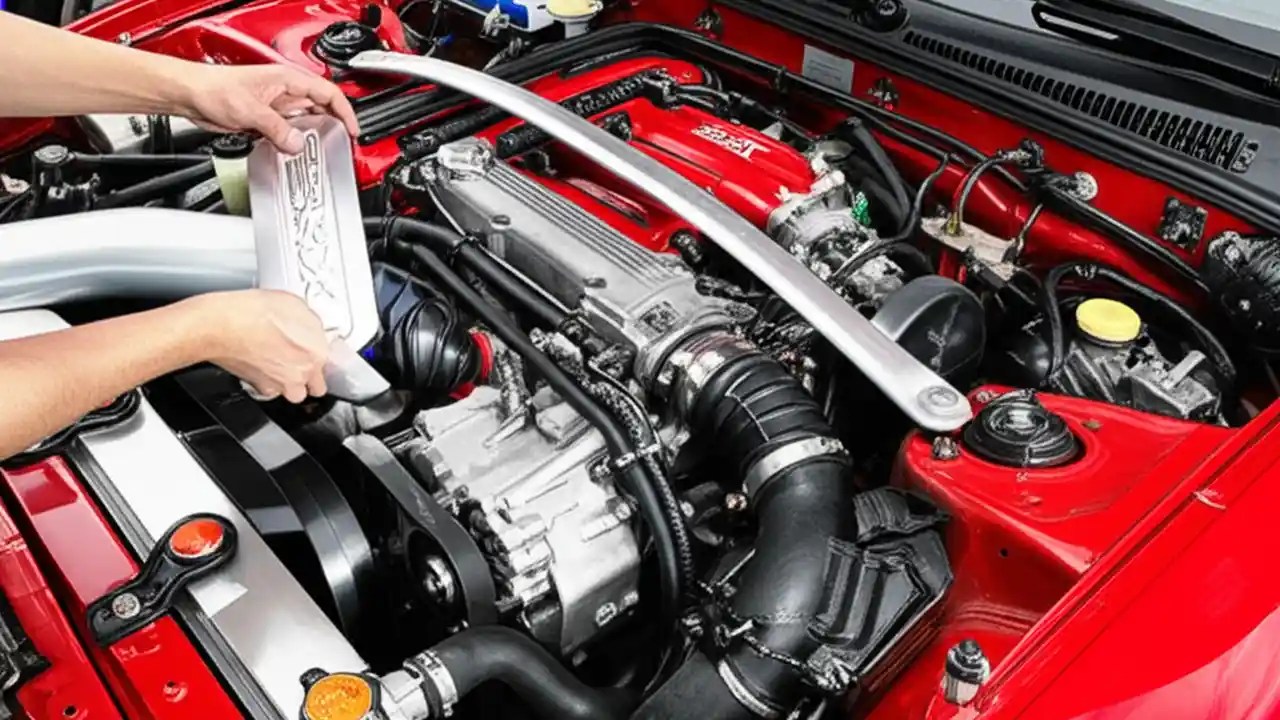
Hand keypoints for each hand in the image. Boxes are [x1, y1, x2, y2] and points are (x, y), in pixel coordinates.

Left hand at [173, 63, 358, 152]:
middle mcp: (284, 91)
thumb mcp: (251, 110)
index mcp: (286, 79)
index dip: (345, 111)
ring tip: (318, 151)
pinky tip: (293, 151)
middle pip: (320, 108)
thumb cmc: (213, 89)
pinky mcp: (265, 118)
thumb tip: (297, 143)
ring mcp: (275, 105)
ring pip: (304, 121)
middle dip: (332, 126)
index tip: (353, 129)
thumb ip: (277, 129)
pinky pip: (287, 131)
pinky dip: (293, 142)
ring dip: (311, 136)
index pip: (328, 93)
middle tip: (340, 144)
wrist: (190, 94)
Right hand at [191, 290, 330, 402]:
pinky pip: (270, 389)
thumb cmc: (253, 312)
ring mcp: (280, 384)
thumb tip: (311, 329)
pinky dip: (267, 381)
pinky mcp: (259, 387)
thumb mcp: (294, 304)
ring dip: (290, 382)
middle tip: (299, 360)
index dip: (320, 355)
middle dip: (310, 376)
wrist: (220, 326)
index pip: (332, 363)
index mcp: (317, 352)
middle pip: (316, 386)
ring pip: (294, 393)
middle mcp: (302, 373)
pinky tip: (261, 363)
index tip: (312, 349)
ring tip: (279, 364)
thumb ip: (310, 324)